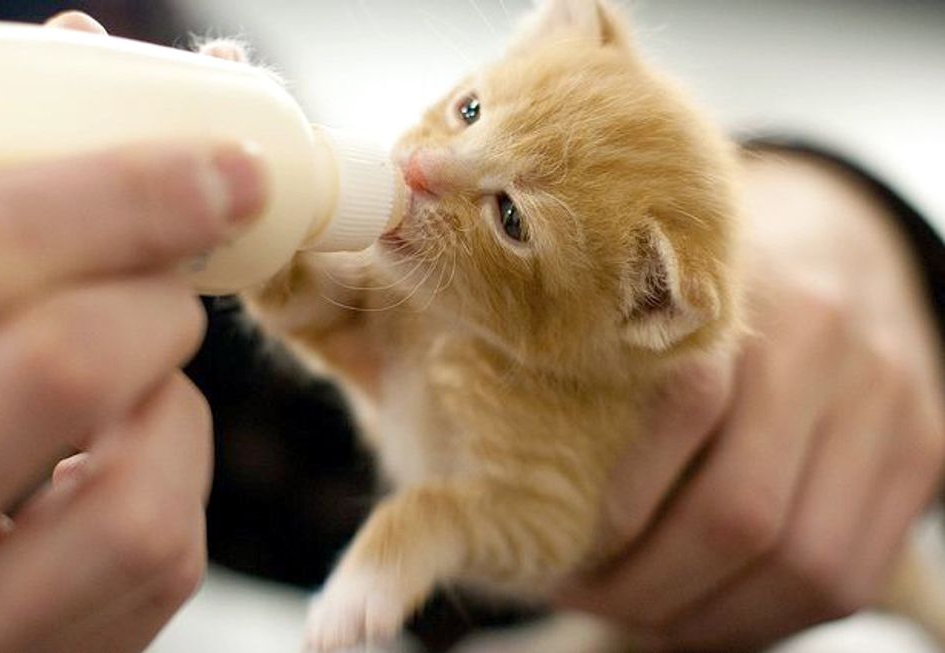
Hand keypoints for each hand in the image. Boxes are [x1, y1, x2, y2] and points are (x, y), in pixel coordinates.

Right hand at [0, 13, 266, 651]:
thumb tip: (81, 54)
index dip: (118, 194)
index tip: (224, 167)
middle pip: (70, 366)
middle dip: (155, 296)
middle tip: (160, 283)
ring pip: (143, 500)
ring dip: (170, 405)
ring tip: (126, 380)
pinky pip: (161, 568)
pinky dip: (171, 481)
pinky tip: (120, 455)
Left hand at [558, 151, 944, 650]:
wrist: (843, 240)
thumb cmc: (714, 272)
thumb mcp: (654, 272)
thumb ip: (596, 340)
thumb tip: (508, 462)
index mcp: (747, 285)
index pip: (683, 407)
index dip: (614, 504)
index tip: (552, 545)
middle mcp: (833, 344)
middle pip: (741, 512)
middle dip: (647, 584)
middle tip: (581, 594)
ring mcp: (892, 404)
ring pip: (804, 563)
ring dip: (706, 616)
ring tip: (637, 614)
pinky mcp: (922, 454)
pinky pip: (849, 575)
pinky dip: (767, 619)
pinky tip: (706, 613)